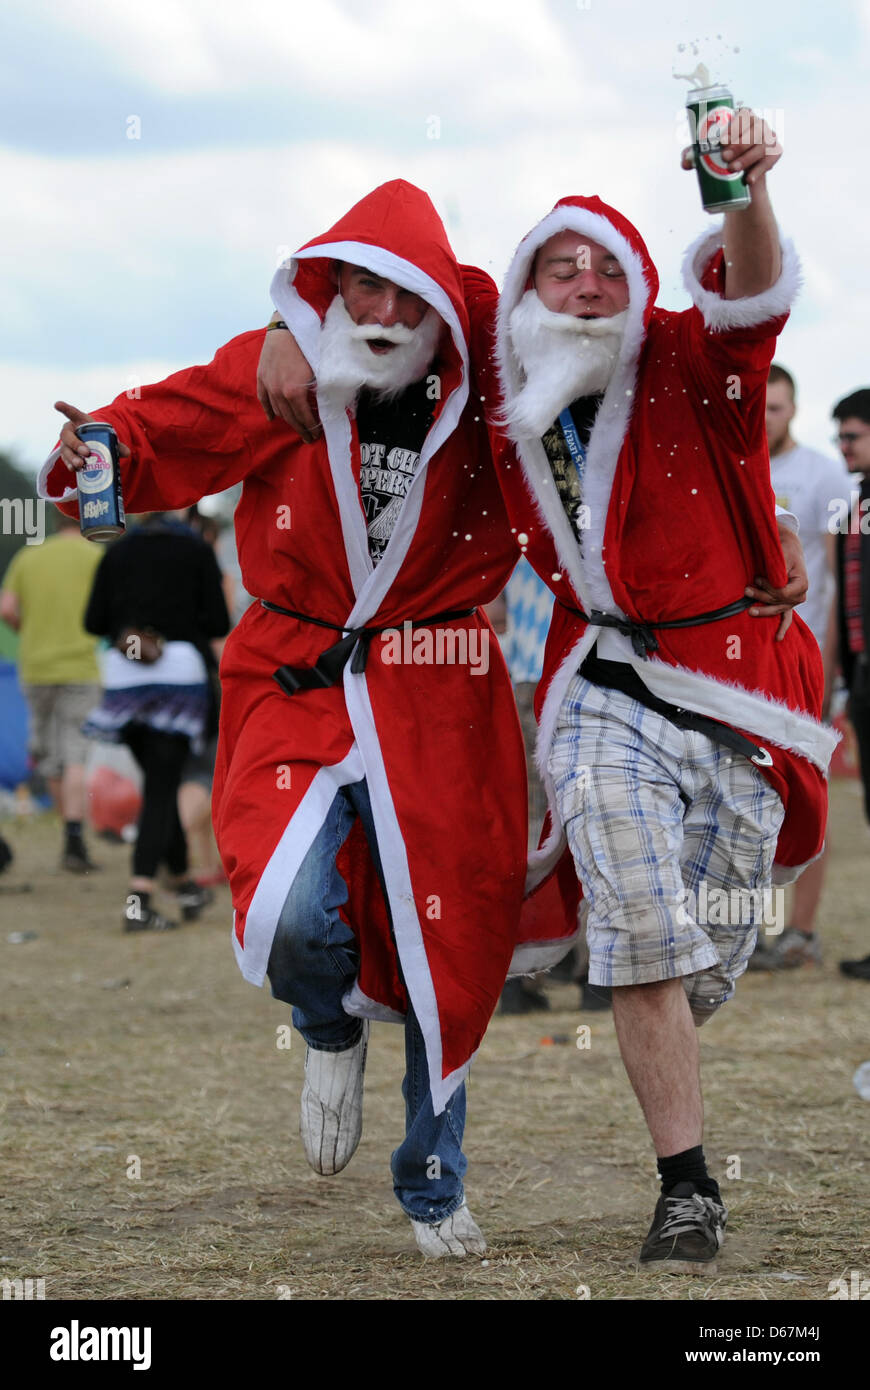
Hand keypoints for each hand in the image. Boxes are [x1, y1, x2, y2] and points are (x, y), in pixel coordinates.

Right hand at [54, 401, 130, 473]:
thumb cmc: (98, 436)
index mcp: (79, 421)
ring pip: (65, 449)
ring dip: (72, 457)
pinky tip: (74, 470)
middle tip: (86, 452)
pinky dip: (69, 464)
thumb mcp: (107, 436)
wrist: (92, 446)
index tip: (57, 404)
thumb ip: (116, 443)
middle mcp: (69, 431)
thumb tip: (127, 452)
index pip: (71, 413)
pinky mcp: (66, 455)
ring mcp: (65, 444)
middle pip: (67, 436)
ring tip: (80, 464)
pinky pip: (65, 459)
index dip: (64, 408)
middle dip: (76, 444)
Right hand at [256, 328, 321, 441]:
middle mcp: (279, 392)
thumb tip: (325, 406)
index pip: (304, 418)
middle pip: (290, 417)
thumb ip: (318, 391)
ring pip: (277, 410)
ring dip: (287, 421)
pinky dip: (268, 409)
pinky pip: (263, 399)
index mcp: (294, 392)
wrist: (287, 327)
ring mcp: (268, 385)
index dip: (311, 428)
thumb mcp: (318, 371)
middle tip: (309, 439)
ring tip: (296, 428)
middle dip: (301, 429)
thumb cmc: (307, 346)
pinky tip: (272, 418)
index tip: (317, 435)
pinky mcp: (261, 377)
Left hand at [681, 106, 781, 186]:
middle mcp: (759, 124)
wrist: (741, 177)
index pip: (743, 114)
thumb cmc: (721, 158)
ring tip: (732, 169)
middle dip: (739, 144)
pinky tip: (749, 180)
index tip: (721, 141)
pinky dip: (758, 171)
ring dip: (747, 158)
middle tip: (724, 157)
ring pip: (761, 145)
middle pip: (753, 130)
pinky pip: (769, 160)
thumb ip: (693, 155)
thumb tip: (686, 163)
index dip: (734, 125)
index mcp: (743, 118)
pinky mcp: (776, 152)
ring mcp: (769, 138)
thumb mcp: (706, 155)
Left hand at [745, 523, 807, 640]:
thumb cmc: (783, 550)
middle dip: (762, 597)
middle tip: (746, 590)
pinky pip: (785, 618)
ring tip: (749, 609)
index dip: (769, 588)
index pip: (783, 593)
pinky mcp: (787, 603)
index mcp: (802, 583)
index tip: (758, 579)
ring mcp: (794, 601)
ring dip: (763, 610)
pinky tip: (777, 638)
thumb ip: (776, 571)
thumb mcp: (781, 556)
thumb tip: (765, 580)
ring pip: (777, 609)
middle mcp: (800, 595)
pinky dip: (782, 627)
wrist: (788, 548)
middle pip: (778, 602)